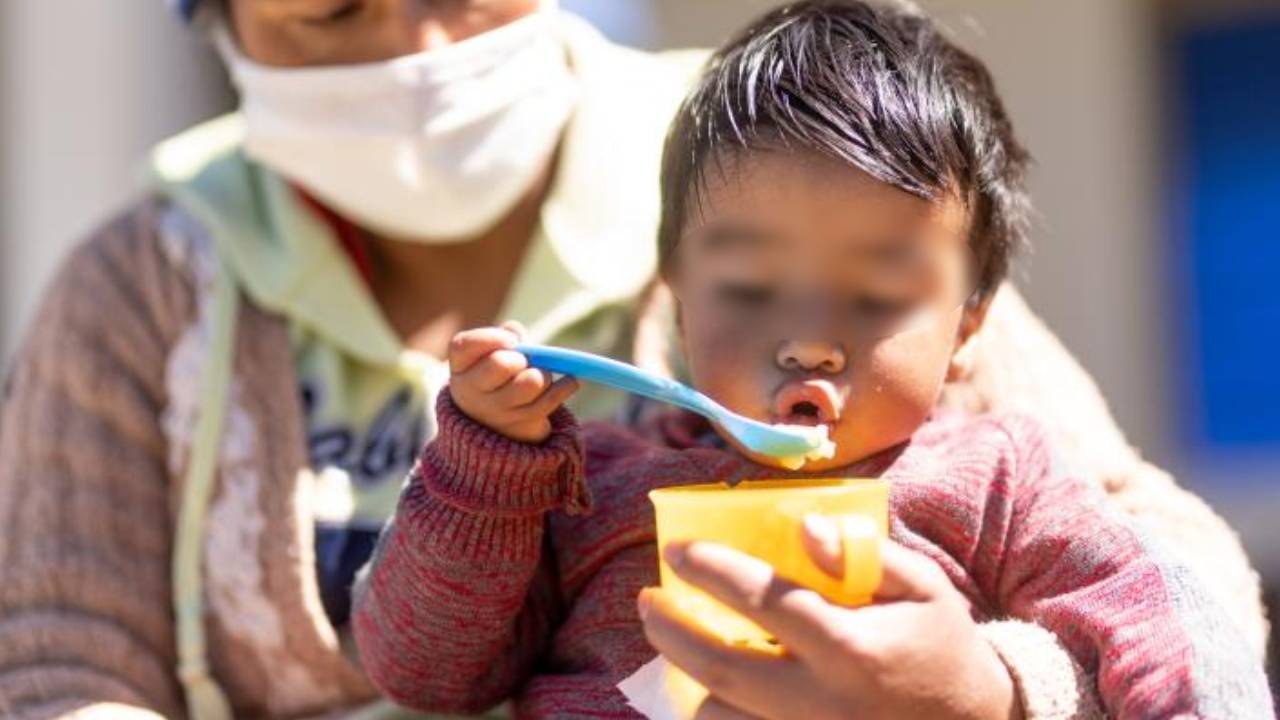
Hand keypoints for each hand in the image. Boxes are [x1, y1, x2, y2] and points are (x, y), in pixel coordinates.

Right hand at [447, 321, 578, 442]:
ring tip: (541, 374)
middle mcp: (472, 391)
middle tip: (523, 362)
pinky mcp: (519, 426)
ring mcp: (495, 412)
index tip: (511, 341)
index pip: (465, 346)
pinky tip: (570, 381)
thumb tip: (516, 334)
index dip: (490, 338)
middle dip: (520, 358)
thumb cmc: (495, 377)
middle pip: (500, 364)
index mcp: (461, 367)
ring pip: (531, 382)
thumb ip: (502, 338)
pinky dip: (565, 387)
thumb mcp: (490, 356)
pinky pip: (549, 400)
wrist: (494, 424)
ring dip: (543, 374)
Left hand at [637, 516, 1021, 719]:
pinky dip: (715, 714)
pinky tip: (706, 688)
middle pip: (722, 669)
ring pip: (722, 716)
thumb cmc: (942, 644)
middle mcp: (823, 702)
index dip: (713, 571)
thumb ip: (862, 556)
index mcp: (852, 648)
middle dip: (671, 632)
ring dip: (688, 679)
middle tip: (646, 601)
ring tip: (672, 639)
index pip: (765, 602)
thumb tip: (803, 528)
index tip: (677, 549)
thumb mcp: (922, 588)